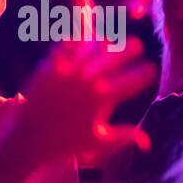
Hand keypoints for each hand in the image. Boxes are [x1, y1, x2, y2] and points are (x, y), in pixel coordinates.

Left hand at [11, 39, 155, 161]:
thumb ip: (125, 136)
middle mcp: (88, 81)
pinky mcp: (50, 66)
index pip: (133, 81)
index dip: (145, 74)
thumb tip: (148, 142)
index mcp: (103, 99)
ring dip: (105, 42)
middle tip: (138, 45)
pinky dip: (76, 41)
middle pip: (116, 57)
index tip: (151, 70)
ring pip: (93, 47)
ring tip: (111, 41)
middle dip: (131, 49)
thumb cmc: (66, 144)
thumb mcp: (99, 142)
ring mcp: (69, 71)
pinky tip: (83, 38)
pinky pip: (66, 46)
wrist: (31, 139)